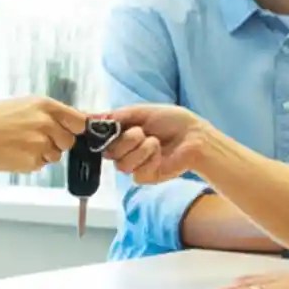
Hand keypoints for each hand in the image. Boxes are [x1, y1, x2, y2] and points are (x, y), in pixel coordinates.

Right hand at [0, 96, 86, 173]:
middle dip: (57, 143)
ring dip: (43, 154)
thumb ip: (46, 113)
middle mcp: (46, 123)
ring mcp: (40, 143)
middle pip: (69, 141)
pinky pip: (41, 165)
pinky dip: (30, 162)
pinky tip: (13, 153)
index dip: (77, 129)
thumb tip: (71, 120)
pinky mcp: (32, 161)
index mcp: (45, 105)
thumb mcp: (21, 105)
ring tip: (19, 145)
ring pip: (55, 155)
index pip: (79, 120)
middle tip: (34, 139)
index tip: (74, 132)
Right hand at [102, 104, 217, 183]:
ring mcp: (135, 164)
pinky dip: (149, 159)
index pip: (101, 138)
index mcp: (122, 133)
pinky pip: (136, 173)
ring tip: (155, 142)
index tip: (103, 128)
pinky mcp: (146, 177)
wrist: (194, 136)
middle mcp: (126, 150)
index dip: (99, 135)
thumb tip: (94, 116)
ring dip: (139, 150)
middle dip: (125, 140)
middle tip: (141, 132)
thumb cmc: (172, 121)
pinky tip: (160, 154)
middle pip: (108, 153)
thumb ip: (117, 115)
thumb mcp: (142, 111)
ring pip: (121, 165)